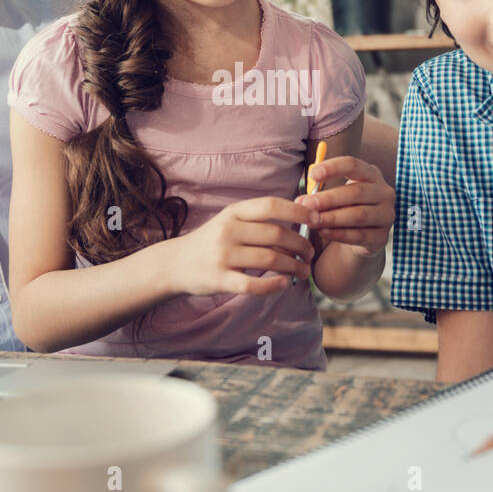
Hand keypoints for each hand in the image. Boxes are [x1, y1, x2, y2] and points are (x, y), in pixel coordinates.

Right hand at [162, 196, 318, 296]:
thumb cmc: (212, 240)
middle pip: (276, 235)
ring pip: (269, 260)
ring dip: (293, 267)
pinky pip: (253, 284)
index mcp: (233, 212)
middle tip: (310, 253)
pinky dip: (273, 285)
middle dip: (301, 245)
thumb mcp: (230, 220)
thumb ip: (259, 217)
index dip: (298, 211)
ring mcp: (223, 256)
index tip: (317, 219)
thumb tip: (302, 211)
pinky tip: (284, 284)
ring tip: (303, 271)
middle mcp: (228, 230)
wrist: (175, 264)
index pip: (271, 206)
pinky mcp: (220, 279)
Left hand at [294, 155, 393, 257]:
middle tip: (307, 204)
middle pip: (356, 192)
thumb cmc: (347, 206)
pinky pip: (360, 235)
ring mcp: (386, 215)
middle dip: (328, 199)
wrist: (365, 233)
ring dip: (332, 218)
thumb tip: (301, 200)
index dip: (333, 168)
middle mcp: (384, 193)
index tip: (312, 175)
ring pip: (359, 215)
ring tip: (312, 220)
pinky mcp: (382, 236)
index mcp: (371, 175)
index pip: (353, 165)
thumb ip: (322, 194)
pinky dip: (339, 234)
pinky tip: (324, 232)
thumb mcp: (338, 194)